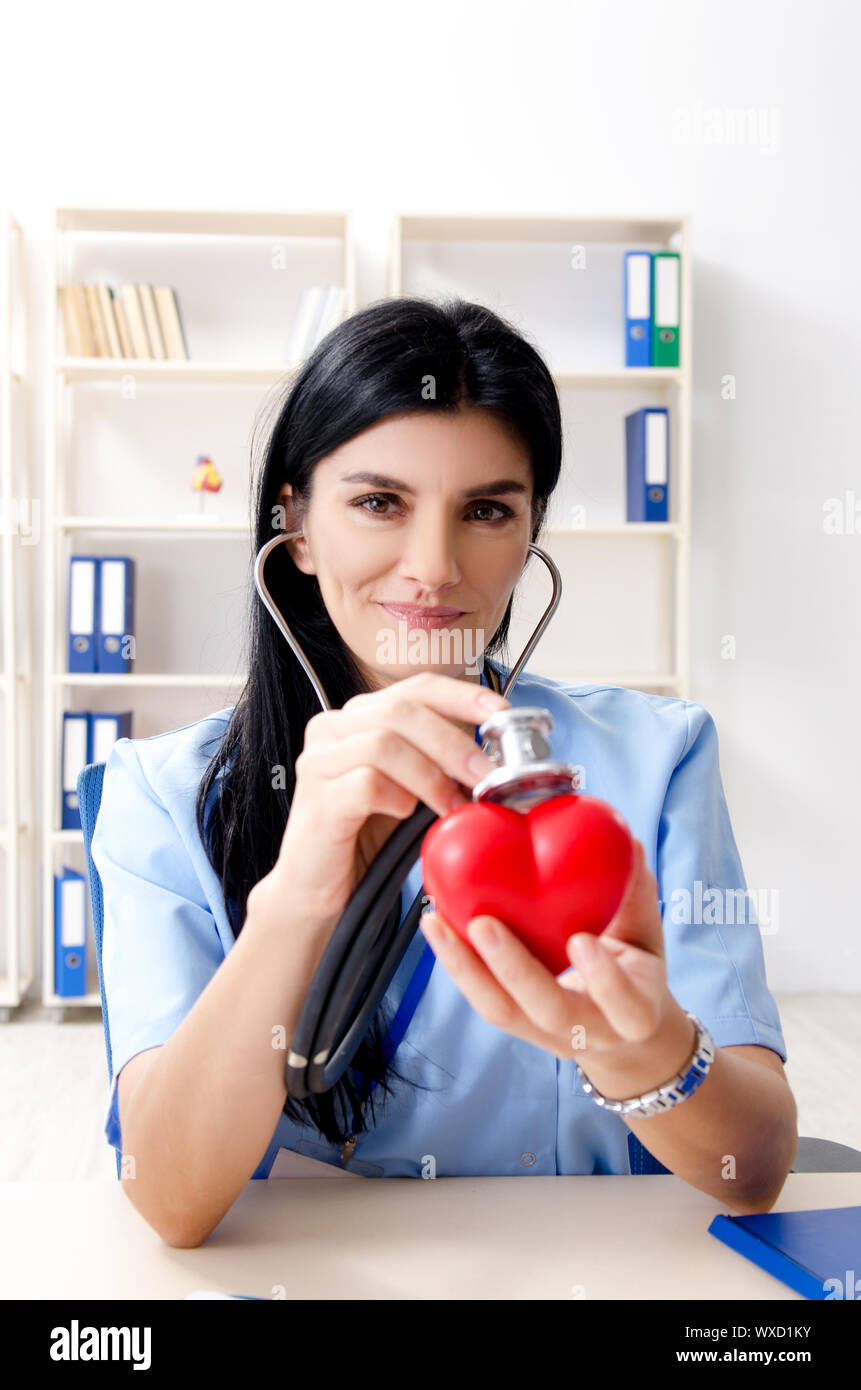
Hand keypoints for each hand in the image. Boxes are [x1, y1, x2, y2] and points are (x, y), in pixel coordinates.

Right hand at [261, 671, 508, 924]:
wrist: (318, 892)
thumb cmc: (365, 839)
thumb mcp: (412, 791)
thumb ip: (442, 766)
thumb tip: (497, 760)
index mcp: (360, 718)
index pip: (418, 687)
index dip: (464, 696)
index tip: (503, 714)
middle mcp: (333, 729)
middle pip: (403, 711)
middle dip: (454, 742)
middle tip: (488, 776)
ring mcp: (319, 761)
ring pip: (385, 744)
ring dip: (432, 776)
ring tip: (452, 806)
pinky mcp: (316, 798)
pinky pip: (367, 784)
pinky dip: (398, 799)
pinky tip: (406, 816)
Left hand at [419, 837, 675, 1064]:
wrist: (617, 1032)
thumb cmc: (634, 969)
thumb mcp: (645, 937)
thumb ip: (636, 895)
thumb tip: (628, 842)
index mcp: (634, 1013)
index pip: (626, 1006)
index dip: (604, 978)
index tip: (582, 938)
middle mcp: (588, 1033)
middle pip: (549, 1012)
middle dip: (514, 969)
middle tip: (484, 923)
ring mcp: (545, 1035)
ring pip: (501, 1011)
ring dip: (465, 966)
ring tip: (436, 921)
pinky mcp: (513, 1024)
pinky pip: (481, 998)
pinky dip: (457, 962)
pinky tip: (436, 924)